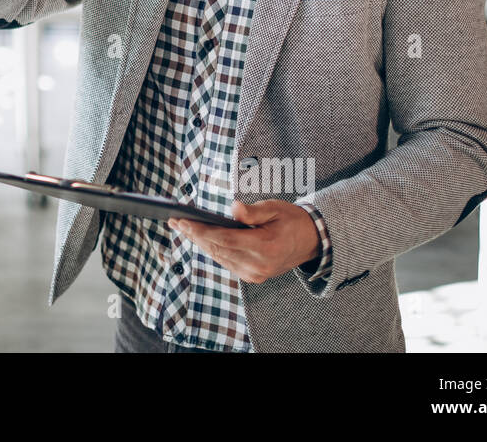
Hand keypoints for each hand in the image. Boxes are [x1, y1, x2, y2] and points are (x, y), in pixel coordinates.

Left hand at [168, 200, 320, 283]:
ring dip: (200, 243)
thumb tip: (233, 208)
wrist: (311, 242)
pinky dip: (213, 250)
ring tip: (183, 227)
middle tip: (175, 221)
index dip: (201, 231)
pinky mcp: (253, 277)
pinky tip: (201, 238)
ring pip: (219, 257)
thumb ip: (252, 211)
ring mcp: (255, 274)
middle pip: (218, 249)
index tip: (183, 222)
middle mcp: (258, 265)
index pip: (225, 239)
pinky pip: (226, 262)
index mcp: (265, 247)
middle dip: (194, 235)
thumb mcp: (275, 208)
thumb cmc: (292, 220)